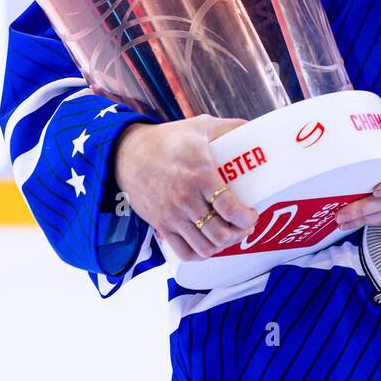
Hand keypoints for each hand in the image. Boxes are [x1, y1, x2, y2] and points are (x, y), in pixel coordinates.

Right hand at [113, 114, 258, 261]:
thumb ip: (229, 127)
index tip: (253, 214)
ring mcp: (172, 215)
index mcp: (200, 174)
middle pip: (219, 234)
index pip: (229, 208)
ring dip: (222, 245)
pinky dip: (201, 254)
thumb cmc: (168, 140)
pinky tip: (209, 243)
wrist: (127, 153)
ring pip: (204, 247)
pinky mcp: (161, 225)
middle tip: (246, 225)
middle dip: (239, 233)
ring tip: (230, 234)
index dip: (246, 218)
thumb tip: (254, 127)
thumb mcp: (201, 126)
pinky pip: (184, 252)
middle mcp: (186, 199)